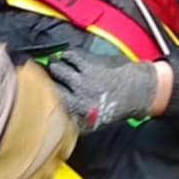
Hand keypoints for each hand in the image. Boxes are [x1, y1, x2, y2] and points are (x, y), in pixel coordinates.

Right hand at [46, 49, 160, 131]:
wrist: (139, 92)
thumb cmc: (116, 106)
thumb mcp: (92, 122)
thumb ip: (73, 117)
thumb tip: (54, 110)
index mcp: (78, 120)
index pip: (51, 108)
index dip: (43, 97)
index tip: (39, 91)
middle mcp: (77, 103)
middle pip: (50, 88)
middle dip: (45, 80)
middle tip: (44, 75)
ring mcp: (83, 83)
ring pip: (57, 69)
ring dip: (54, 64)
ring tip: (54, 63)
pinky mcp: (90, 66)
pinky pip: (69, 57)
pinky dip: (67, 55)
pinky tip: (67, 56)